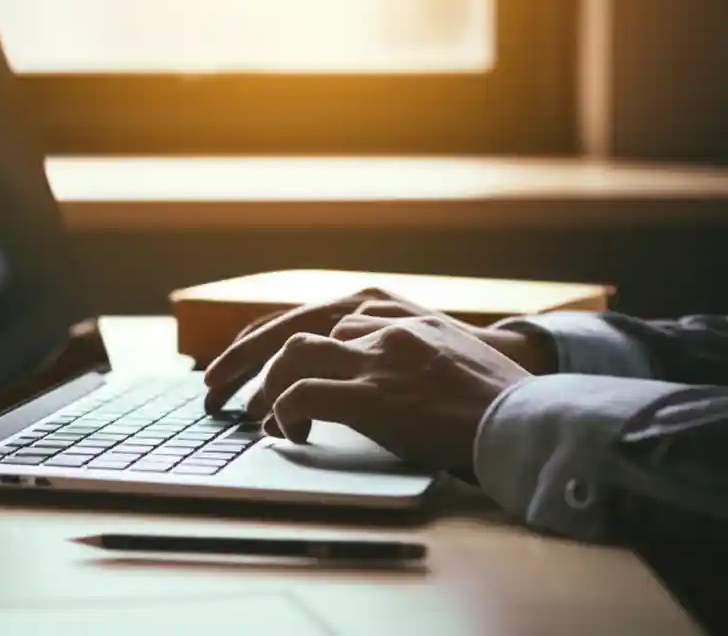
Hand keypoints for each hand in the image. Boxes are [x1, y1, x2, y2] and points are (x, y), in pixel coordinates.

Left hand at [203, 288, 553, 412]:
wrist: (529, 417)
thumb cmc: (492, 396)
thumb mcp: (444, 352)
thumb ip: (402, 350)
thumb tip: (365, 373)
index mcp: (391, 310)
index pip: (311, 315)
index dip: (269, 339)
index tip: (245, 360)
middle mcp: (379, 323)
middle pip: (289, 328)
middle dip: (244, 358)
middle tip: (213, 388)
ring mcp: (376, 357)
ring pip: (290, 356)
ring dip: (263, 387)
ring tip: (252, 416)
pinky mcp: (374, 395)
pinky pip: (303, 397)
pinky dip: (284, 414)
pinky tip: (286, 432)